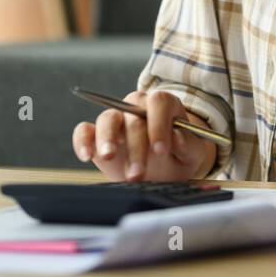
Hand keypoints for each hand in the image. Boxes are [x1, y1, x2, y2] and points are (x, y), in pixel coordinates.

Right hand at [71, 90, 213, 181]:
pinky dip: (82, 141)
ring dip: (108, 139)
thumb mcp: (192, 152)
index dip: (159, 123)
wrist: (167, 168)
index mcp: (164, 105)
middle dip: (136, 146)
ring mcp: (116, 119)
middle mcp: (137, 107)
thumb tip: (176, 136)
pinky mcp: (96, 135)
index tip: (161, 149)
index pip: (159, 102)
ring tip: (109, 156)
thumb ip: (188, 144)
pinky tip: (86, 155)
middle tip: (138, 173)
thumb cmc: (181, 156)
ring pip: (107, 118)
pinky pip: (84, 130)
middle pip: (133, 116)